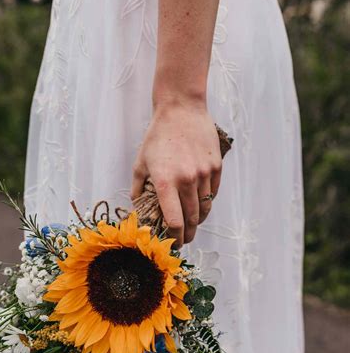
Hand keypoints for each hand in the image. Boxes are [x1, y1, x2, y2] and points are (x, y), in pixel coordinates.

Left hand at [131, 100, 221, 247]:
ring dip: (198, 221)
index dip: (174, 238)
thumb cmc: (157, 137)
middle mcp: (187, 180)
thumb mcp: (140, 163)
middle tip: (183, 240)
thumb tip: (138, 212)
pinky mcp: (216, 166)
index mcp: (165, 182)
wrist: (181, 109)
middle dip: (187, 235)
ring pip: (204, 208)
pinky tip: (200, 206)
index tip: (173, 244)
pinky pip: (213, 192)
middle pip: (192, 219)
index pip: (174, 221)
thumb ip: (137, 190)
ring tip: (192, 226)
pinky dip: (206, 202)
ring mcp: (204, 173)